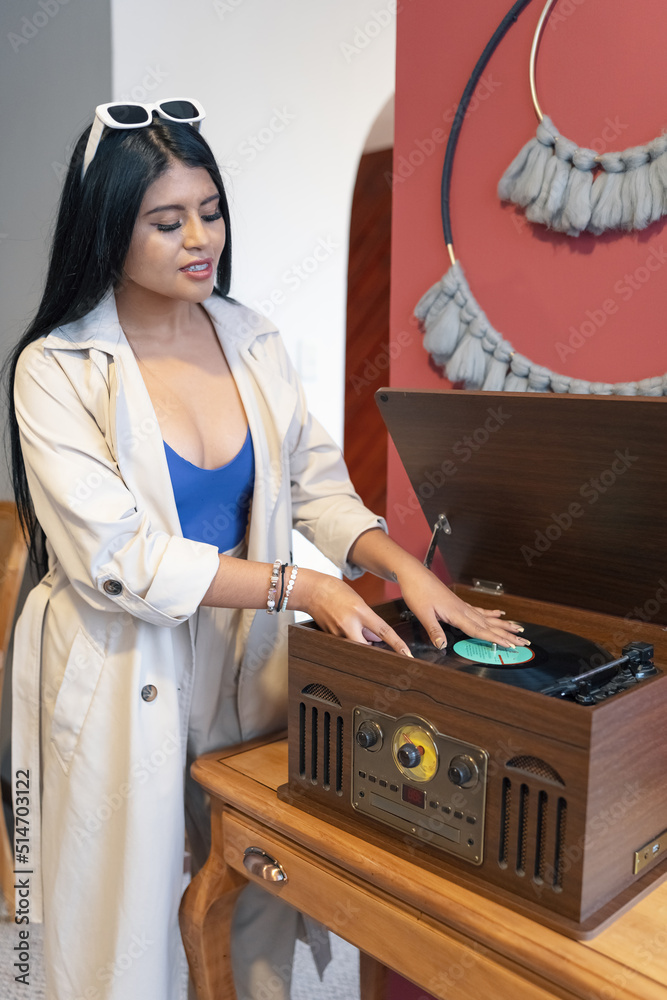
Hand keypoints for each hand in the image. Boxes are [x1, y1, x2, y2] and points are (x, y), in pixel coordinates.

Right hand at [290, 569, 415, 656]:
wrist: (311, 590)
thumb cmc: (334, 591)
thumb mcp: (358, 600)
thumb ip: (369, 619)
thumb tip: (377, 637)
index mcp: (360, 611)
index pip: (384, 631)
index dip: (397, 644)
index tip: (407, 654)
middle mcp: (349, 624)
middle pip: (368, 647)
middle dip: (373, 648)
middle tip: (375, 644)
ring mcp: (338, 633)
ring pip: (357, 646)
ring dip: (360, 641)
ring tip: (352, 625)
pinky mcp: (330, 637)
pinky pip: (345, 644)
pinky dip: (349, 639)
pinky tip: (344, 626)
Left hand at [396, 561, 527, 650]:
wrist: (414, 574)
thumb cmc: (417, 591)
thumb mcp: (423, 613)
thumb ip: (434, 630)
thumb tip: (442, 646)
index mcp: (456, 614)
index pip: (479, 631)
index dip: (496, 639)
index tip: (511, 645)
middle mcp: (463, 610)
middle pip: (490, 625)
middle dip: (507, 634)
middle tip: (524, 640)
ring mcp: (462, 606)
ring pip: (488, 618)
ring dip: (503, 625)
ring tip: (518, 628)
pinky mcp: (459, 603)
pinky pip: (480, 611)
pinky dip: (491, 614)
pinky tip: (499, 614)